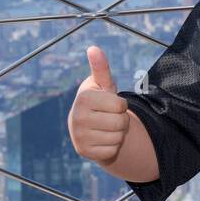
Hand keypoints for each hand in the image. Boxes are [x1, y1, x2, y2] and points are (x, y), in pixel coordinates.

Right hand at [68, 45, 130, 164]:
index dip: (121, 105)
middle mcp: (77, 118)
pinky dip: (113, 146)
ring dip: (118, 133)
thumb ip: (101, 68)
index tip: (111, 103)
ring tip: (107, 127)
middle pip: (120, 123)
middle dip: (121, 120)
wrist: (87, 126)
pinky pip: (112, 150)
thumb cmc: (98, 101)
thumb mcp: (101, 84)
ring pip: (118, 138)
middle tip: (110, 117)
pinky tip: (103, 139)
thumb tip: (93, 48)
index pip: (120, 105)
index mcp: (83, 99)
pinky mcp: (84, 152)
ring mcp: (79, 137)